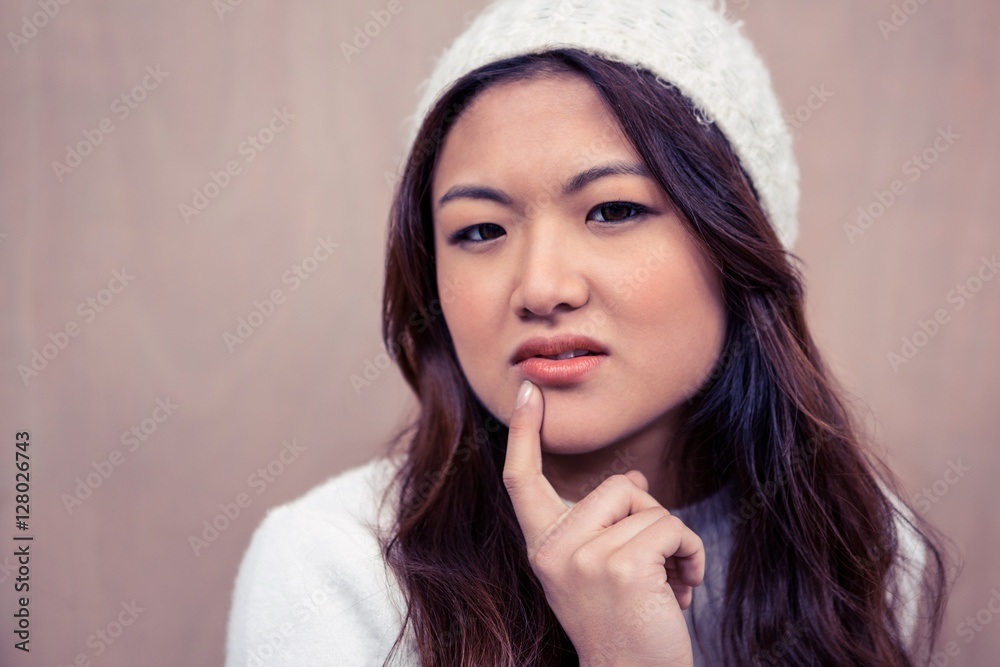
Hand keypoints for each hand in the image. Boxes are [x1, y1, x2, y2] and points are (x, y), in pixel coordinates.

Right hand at [503, 380, 704, 666]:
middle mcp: (552, 550)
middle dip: (650, 519)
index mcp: (541, 548)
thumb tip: (638, 479)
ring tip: (668, 586)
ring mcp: (583, 557)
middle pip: (617, 487)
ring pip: (649, 507)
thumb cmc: (624, 627)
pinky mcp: (620, 566)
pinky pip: (672, 528)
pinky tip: (682, 592)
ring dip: (674, 544)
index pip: (521, 480)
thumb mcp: (601, 571)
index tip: (527, 391)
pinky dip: (691, 556)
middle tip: (652, 567)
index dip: (523, 433)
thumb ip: (605, 526)